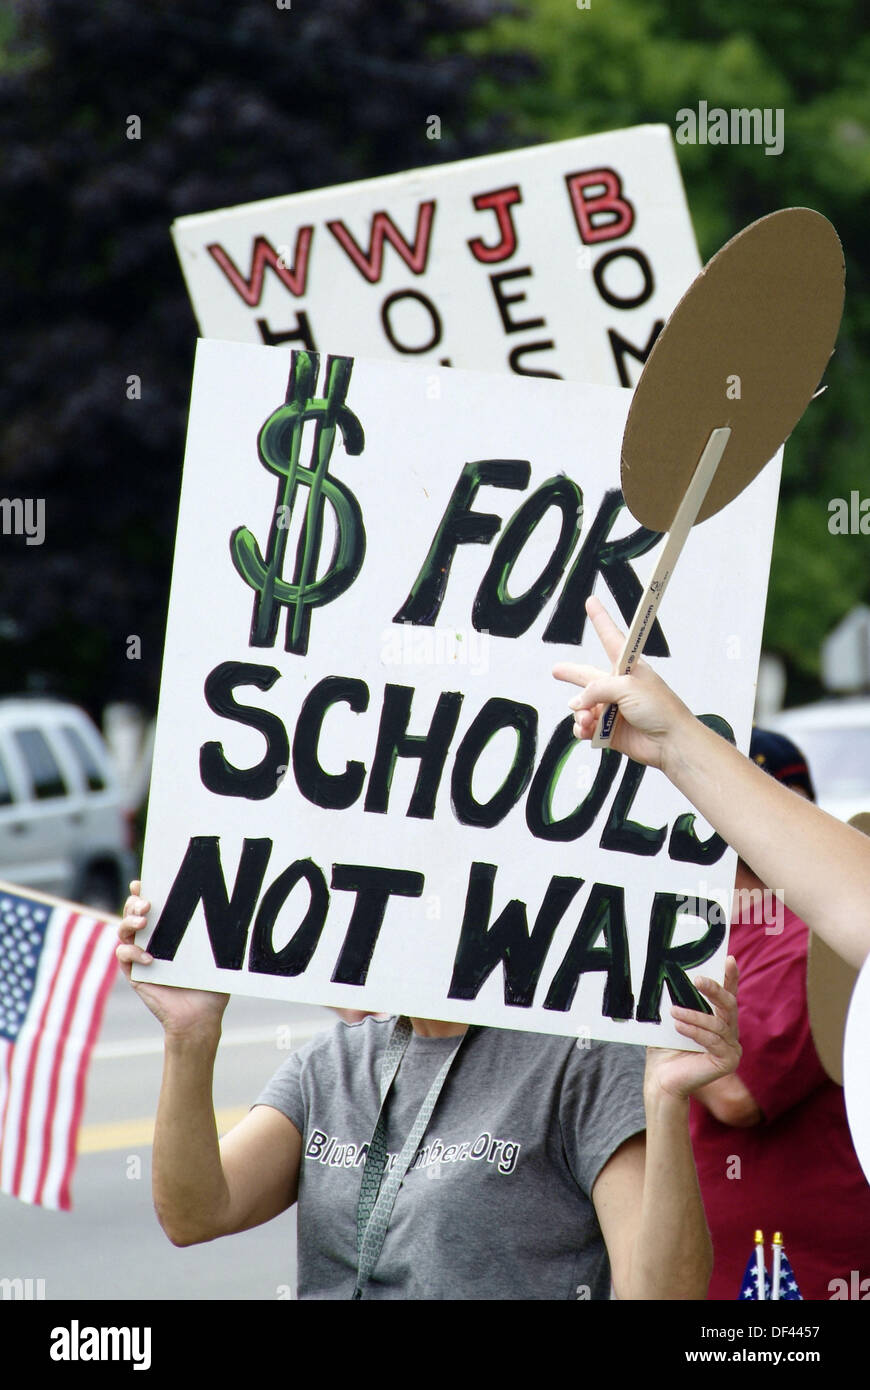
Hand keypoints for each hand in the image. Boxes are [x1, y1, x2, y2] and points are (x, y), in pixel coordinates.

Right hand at [117, 879, 228, 1040]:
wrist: (200, 1017)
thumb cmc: (211, 986)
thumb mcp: (216, 955)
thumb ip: (217, 935)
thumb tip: (235, 909)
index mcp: (169, 931)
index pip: (152, 905)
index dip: (144, 890)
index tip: (142, 881)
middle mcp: (151, 939)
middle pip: (132, 912)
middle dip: (135, 903)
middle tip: (147, 903)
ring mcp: (139, 955)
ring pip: (123, 930)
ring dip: (129, 922)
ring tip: (143, 922)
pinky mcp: (134, 973)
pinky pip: (123, 956)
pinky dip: (132, 953)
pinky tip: (149, 958)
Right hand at [552, 595, 693, 768]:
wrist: (671, 742)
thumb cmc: (661, 709)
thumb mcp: (627, 687)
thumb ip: (596, 689)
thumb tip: (576, 703)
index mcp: (628, 669)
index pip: (611, 638)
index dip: (601, 620)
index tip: (592, 602)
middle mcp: (619, 688)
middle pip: (589, 677)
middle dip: (572, 674)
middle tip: (557, 670)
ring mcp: (614, 710)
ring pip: (584, 706)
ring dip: (580, 713)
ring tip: (586, 719)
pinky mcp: (610, 731)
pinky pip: (586, 727)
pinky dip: (582, 728)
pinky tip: (586, 730)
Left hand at [644, 956, 740, 1101]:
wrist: (661, 1078)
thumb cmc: (665, 1047)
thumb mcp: (672, 1019)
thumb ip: (679, 1001)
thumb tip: (671, 972)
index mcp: (718, 1019)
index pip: (728, 994)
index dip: (730, 977)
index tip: (728, 959)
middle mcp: (729, 1032)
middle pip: (729, 1005)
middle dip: (714, 990)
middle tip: (697, 980)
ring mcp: (732, 1048)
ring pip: (719, 1024)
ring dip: (695, 1015)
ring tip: (675, 1012)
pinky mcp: (729, 1061)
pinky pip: (714, 1041)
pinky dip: (696, 1032)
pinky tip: (680, 1027)